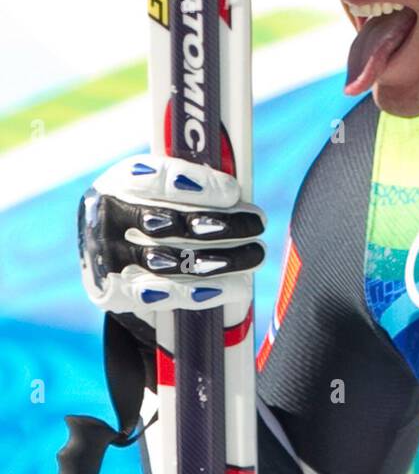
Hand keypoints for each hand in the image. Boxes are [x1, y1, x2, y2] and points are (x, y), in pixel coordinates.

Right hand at [78, 155, 264, 317]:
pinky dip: (205, 291)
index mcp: (119, 182)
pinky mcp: (113, 294)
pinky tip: (238, 286)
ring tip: (256, 254)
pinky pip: (166, 294)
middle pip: (169, 222)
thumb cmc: (151, 214)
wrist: (110, 262)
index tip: (234, 192)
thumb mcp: (160, 192)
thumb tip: (238, 195)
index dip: (196, 184)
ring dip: (222, 259)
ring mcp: (106, 258)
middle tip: (257, 223)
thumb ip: (192, 189)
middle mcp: (106, 218)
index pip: (156, 178)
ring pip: (171, 260)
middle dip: (221, 223)